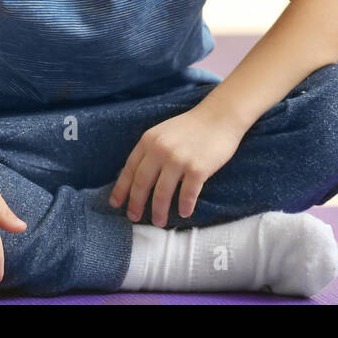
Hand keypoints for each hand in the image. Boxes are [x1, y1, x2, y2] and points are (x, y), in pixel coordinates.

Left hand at [109, 103, 245, 226]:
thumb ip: (151, 150)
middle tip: (134, 218)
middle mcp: (160, 150)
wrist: (221, 115)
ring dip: (159, 212)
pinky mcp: (198, 168)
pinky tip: (184, 212)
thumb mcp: (164, 132)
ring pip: (162, 194)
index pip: (129, 170)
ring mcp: (179, 159)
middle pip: (142, 184)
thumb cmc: (193, 126)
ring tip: (159, 222)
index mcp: (149, 140)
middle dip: (136, 205)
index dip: (121, 190)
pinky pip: (187, 194)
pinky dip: (185, 206)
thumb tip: (138, 178)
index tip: (116, 204)